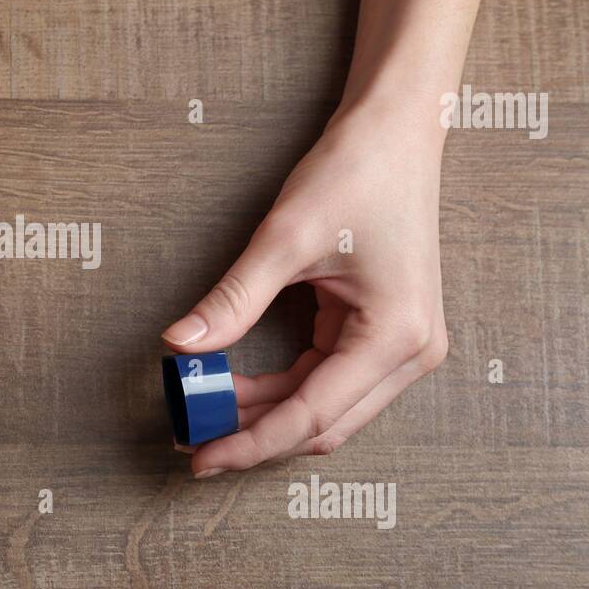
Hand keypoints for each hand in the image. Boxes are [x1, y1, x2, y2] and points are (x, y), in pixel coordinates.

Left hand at [161, 101, 449, 476]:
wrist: (396, 132)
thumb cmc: (354, 173)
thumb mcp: (284, 238)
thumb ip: (233, 300)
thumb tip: (178, 346)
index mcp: (395, 336)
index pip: (311, 415)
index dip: (249, 442)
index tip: (198, 457)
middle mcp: (410, 353)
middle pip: (322, 425)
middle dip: (254, 435)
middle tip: (189, 436)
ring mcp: (404, 348)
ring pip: (326, 409)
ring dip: (266, 414)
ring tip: (205, 409)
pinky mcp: (387, 335)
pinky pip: (330, 382)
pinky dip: (284, 390)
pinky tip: (238, 387)